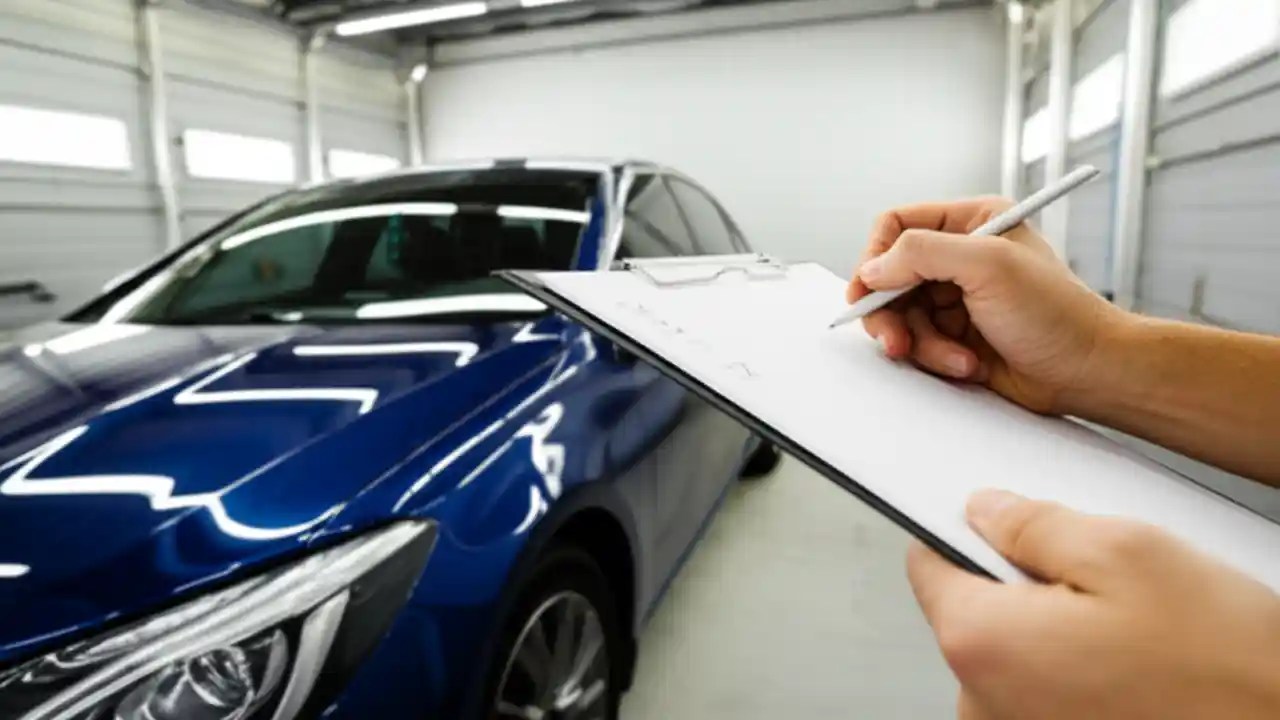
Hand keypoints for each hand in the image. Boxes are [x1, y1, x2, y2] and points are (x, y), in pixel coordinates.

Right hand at [847, 197, 1125, 413]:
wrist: (1088, 371)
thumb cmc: (1057, 314)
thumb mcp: (989, 266)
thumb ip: (923, 253)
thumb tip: (873, 267)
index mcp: (972, 222)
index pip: (897, 225)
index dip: (876, 257)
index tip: (868, 290)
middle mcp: (960, 256)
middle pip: (890, 276)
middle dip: (890, 312)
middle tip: (894, 340)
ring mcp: (956, 298)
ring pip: (900, 315)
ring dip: (920, 343)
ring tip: (953, 357)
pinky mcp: (955, 335)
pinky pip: (918, 344)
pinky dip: (935, 358)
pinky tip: (967, 364)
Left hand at [908, 491, 1279, 719]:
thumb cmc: (1227, 671)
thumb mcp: (1128, 552)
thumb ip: (1033, 522)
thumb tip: (986, 509)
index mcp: (981, 643)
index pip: (926, 562)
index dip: (967, 529)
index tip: (1002, 520)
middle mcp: (983, 701)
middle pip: (974, 608)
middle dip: (1026, 581)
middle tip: (1102, 579)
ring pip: (1016, 649)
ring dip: (1059, 627)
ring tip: (1135, 629)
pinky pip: (1045, 688)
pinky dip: (1078, 666)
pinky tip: (1135, 661)